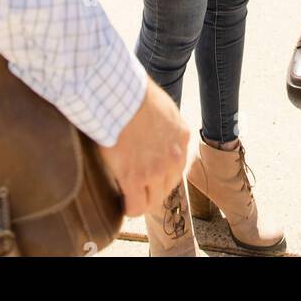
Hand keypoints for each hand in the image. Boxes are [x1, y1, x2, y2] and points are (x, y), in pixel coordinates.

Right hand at [98, 76, 189, 217]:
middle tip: (137, 184)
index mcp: (182, 136)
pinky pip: (135, 207)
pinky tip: (120, 201)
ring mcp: (155, 171)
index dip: (161, 171)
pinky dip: (128, 207)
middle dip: (153, 188)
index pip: (177, 165)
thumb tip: (155, 128)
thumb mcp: (161, 105)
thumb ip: (165, 122)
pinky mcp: (134, 179)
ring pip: (152, 201)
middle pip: (167, 186)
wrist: (119, 95)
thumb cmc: (133, 93)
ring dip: (140, 199)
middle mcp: (174, 157)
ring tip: (127, 194)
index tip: (149, 171)